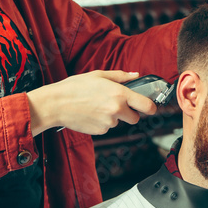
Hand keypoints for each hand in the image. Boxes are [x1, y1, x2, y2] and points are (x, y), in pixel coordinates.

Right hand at [27, 70, 157, 135]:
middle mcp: (116, 110)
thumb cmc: (75, 87)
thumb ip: (121, 76)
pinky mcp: (100, 131)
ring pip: (118, 122)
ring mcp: (108, 122)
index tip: (151, 108)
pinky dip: (102, 122)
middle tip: (116, 105)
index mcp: (119, 94)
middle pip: (134, 118)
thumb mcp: (99, 75)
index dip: (151, 108)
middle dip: (129, 113)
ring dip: (112, 116)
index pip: (146, 106)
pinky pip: (107, 127)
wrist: (56, 104)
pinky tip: (91, 113)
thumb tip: (135, 75)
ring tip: (96, 106)